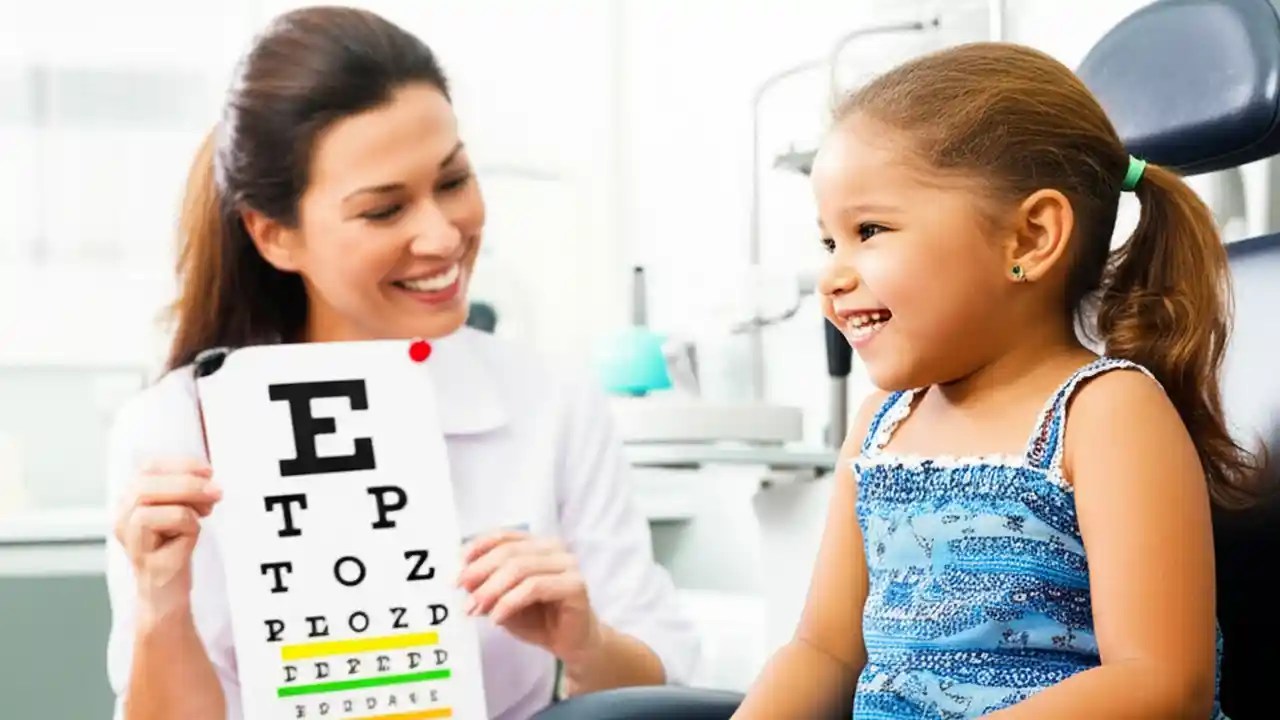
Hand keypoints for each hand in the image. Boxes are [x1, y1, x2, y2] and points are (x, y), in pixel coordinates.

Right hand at [113, 458, 221, 622]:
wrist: (167, 596)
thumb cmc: (175, 550)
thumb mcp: (180, 511)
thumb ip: (182, 489)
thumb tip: (205, 471)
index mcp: (129, 500)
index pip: (148, 466)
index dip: (180, 463)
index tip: (208, 470)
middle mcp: (121, 515)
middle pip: (147, 479)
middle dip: (188, 480)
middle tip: (216, 491)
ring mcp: (128, 535)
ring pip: (152, 495)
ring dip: (190, 496)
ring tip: (207, 512)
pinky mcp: (142, 553)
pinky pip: (172, 518)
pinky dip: (191, 522)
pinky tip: (192, 537)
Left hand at [457, 531, 602, 662]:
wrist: (571, 644)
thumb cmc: (539, 619)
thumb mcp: (504, 600)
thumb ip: (487, 586)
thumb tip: (463, 577)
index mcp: (537, 545)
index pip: (504, 536)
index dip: (478, 548)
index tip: (457, 568)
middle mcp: (555, 549)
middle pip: (510, 552)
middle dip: (480, 573)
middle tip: (463, 595)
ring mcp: (568, 565)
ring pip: (520, 568)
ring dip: (492, 590)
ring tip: (475, 610)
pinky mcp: (575, 585)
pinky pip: (534, 587)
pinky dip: (509, 602)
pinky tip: (497, 618)